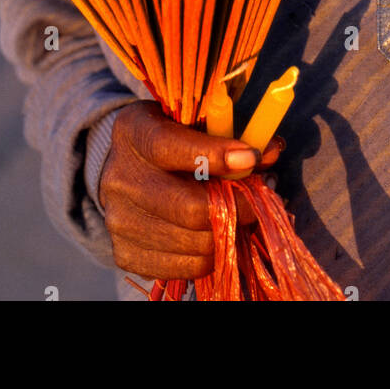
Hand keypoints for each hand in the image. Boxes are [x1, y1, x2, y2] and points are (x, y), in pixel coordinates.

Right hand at [100, 100, 281, 280]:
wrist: (125, 169)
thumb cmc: (170, 138)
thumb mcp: (192, 120)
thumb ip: (229, 132)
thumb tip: (270, 151)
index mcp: (133, 133)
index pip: (172, 147)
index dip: (216, 155)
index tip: (252, 157)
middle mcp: (119, 178)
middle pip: (188, 207)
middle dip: (235, 207)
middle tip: (256, 201)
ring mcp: (119, 221)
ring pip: (193, 244)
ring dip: (226, 233)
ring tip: (236, 217)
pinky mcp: (125, 254)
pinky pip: (184, 268)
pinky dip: (210, 255)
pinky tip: (214, 234)